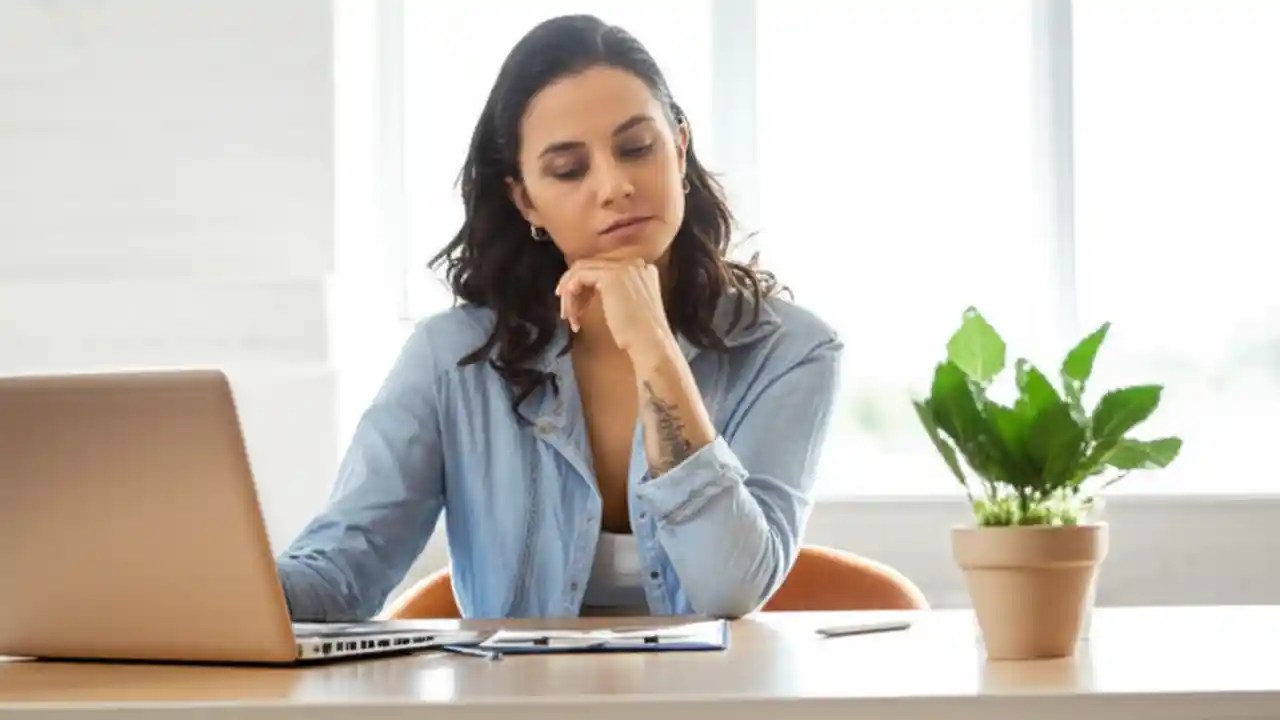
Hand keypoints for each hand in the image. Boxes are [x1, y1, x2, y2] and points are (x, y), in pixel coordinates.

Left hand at [555, 256, 673, 359]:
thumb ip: (612, 291)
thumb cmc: (638, 334)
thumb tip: (583, 289)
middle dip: (573, 287)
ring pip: (582, 270)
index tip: (575, 304)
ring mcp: (623, 266)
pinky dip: (570, 293)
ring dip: (569, 293)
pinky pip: (579, 276)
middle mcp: (633, 261)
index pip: (603, 267)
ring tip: (569, 317)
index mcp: (640, 267)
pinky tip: (572, 313)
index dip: (585, 284)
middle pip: (591, 265)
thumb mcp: (626, 305)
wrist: (649, 344)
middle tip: (566, 311)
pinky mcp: (610, 275)